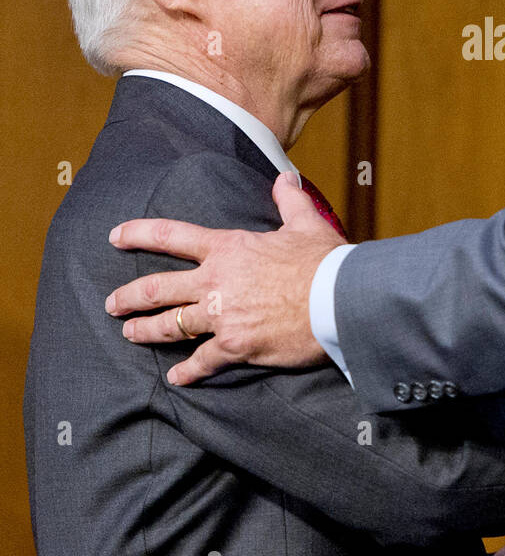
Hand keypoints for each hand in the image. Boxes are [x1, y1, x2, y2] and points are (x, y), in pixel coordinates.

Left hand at [105, 173, 343, 384]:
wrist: (339, 298)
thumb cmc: (324, 260)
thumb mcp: (306, 222)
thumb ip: (289, 199)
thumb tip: (286, 177)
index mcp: (228, 248)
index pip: (172, 236)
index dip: (139, 234)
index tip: (115, 236)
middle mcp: (216, 281)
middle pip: (158, 288)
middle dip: (129, 296)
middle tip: (113, 303)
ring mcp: (222, 316)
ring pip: (170, 325)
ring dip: (146, 331)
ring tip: (130, 334)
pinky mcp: (236, 345)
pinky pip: (202, 361)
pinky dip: (188, 371)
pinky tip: (177, 377)